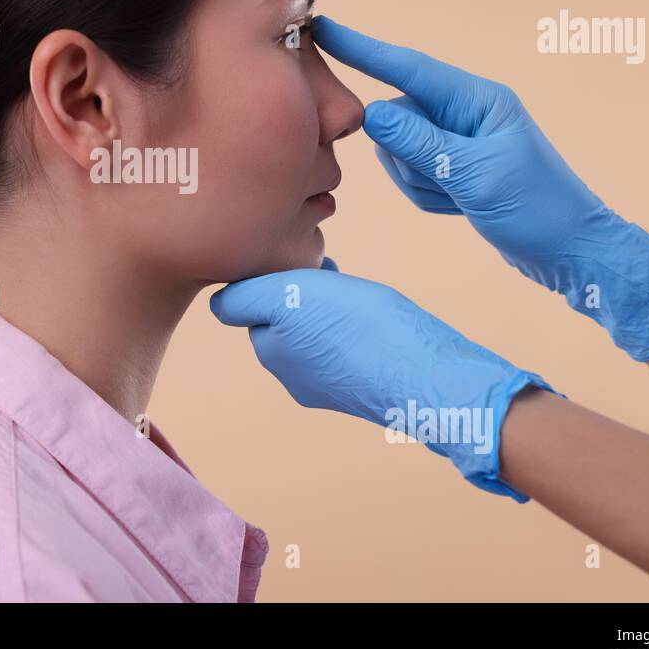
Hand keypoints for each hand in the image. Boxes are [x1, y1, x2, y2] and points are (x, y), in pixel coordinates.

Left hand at [209, 257, 562, 501]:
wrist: (428, 374)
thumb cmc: (358, 328)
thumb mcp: (289, 298)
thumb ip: (246, 298)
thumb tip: (220, 303)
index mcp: (271, 353)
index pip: (251, 304)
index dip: (272, 277)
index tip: (295, 265)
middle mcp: (294, 375)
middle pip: (284, 316)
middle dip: (299, 289)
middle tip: (327, 270)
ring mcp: (331, 383)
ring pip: (316, 326)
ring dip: (328, 301)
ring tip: (352, 288)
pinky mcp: (365, 383)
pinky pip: (346, 342)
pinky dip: (354, 320)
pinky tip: (375, 313)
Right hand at [310, 14, 648, 362]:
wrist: (571, 250)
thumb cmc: (537, 209)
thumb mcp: (474, 176)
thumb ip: (419, 143)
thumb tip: (370, 113)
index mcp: (477, 100)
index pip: (408, 68)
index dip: (363, 49)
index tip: (324, 27)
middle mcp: (463, 113)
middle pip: (395, 118)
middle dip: (405, 156)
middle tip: (444, 183)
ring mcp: (456, 140)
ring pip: (397, 150)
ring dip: (417, 180)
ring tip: (457, 198)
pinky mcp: (452, 166)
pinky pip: (410, 174)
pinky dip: (426, 195)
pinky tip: (459, 206)